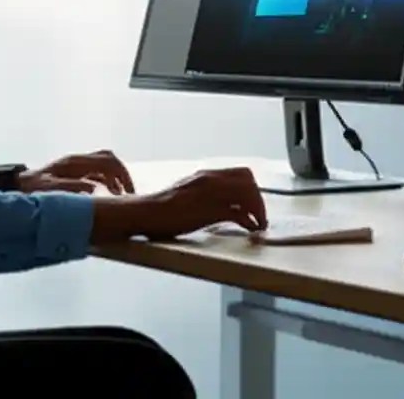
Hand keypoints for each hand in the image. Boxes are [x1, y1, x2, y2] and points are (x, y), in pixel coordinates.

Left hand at [18, 150, 135, 194]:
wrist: (11, 186)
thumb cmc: (29, 190)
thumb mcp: (50, 190)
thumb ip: (73, 188)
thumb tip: (96, 189)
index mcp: (74, 163)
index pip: (108, 161)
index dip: (123, 175)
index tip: (128, 192)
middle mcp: (76, 160)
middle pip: (108, 159)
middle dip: (122, 174)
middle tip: (129, 193)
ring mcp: (73, 165)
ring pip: (103, 164)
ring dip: (114, 178)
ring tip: (119, 195)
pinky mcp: (70, 171)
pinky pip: (95, 170)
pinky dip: (105, 180)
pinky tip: (104, 194)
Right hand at [91, 167, 266, 242]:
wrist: (143, 212)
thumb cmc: (162, 208)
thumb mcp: (189, 192)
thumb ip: (208, 193)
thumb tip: (226, 204)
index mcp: (206, 175)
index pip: (242, 173)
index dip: (253, 189)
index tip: (255, 204)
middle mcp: (210, 179)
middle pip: (249, 181)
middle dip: (259, 199)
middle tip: (260, 216)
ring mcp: (209, 193)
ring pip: (247, 195)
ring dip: (258, 210)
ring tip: (259, 224)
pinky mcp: (207, 210)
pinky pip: (238, 213)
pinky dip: (249, 222)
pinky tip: (250, 229)